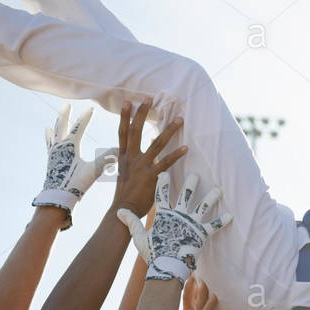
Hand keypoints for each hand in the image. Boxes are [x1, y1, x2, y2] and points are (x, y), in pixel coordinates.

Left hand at [32, 103, 116, 225]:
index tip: (91, 108)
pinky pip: (49, 144)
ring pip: (54, 134)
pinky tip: (48, 133)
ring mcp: (53, 153)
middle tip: (67, 105)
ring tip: (55, 120)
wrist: (58, 197)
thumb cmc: (76, 184)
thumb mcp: (93, 171)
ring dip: (56, 125)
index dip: (86, 117)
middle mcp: (59, 146)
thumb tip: (121, 150)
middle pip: (61, 126)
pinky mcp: (51, 160)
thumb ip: (106, 159)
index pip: (78, 127)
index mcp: (69, 146)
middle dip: (65, 115)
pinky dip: (49, 137)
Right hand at [110, 102, 186, 217]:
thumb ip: (134, 161)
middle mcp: (131, 158)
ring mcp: (141, 166)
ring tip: (179, 118)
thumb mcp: (127, 173)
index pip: (123, 132)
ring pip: (156, 143)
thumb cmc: (127, 193)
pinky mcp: (152, 176)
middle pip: (135, 130)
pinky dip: (177, 155)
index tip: (129, 101)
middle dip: (142, 113)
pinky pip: (166, 163)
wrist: (123, 209)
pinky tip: (186, 148)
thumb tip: (143, 152)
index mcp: (124, 156)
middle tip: (150, 98)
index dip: (126, 116)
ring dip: (169, 130)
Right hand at [118, 171, 230, 281]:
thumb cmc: (153, 253)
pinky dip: (222, 221)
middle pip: (185, 195)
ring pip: (203, 206)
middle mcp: (179, 215)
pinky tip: (231, 215)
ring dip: (211, 197)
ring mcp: (191, 223)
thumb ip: (131, 222)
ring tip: (219, 190)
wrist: (168, 267)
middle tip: (196, 174)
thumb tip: (119, 211)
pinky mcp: (202, 234)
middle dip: (191, 183)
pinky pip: (214, 226)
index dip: (162, 183)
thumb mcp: (139, 236)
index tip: (164, 172)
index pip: (161, 194)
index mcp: (164, 215)